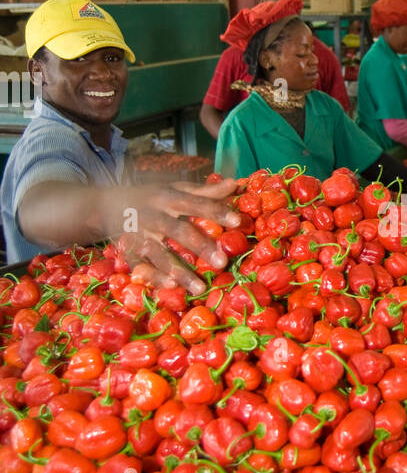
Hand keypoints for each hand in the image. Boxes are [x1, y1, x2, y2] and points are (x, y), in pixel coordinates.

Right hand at [111, 178, 240, 293]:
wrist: (103, 204)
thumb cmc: (148, 196)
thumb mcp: (173, 188)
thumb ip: (203, 191)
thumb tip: (235, 184)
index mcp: (167, 197)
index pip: (195, 202)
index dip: (215, 211)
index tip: (238, 221)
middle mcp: (152, 214)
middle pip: (178, 230)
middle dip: (200, 246)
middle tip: (222, 261)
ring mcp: (138, 234)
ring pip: (159, 253)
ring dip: (179, 270)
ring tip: (200, 287)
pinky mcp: (127, 250)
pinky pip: (140, 266)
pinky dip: (153, 277)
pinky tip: (171, 287)